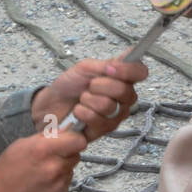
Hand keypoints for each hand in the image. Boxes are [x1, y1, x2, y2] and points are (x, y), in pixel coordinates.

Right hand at [0, 130, 87, 191]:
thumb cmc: (3, 176)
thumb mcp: (18, 147)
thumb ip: (44, 138)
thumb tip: (62, 132)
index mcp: (43, 151)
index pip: (79, 140)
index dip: (74, 139)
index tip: (68, 141)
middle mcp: (54, 168)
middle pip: (76, 155)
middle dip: (66, 155)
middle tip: (49, 159)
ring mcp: (58, 186)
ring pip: (70, 171)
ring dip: (60, 171)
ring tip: (40, 176)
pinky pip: (65, 186)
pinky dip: (56, 186)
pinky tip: (40, 188)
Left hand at [30, 55, 148, 140]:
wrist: (51, 103)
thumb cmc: (69, 85)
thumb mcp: (85, 68)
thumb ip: (105, 65)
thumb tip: (121, 62)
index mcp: (122, 78)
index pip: (140, 71)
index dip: (127, 70)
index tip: (109, 68)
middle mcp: (123, 97)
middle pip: (125, 91)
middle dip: (100, 86)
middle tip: (89, 86)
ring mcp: (116, 114)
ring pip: (109, 106)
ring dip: (89, 100)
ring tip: (82, 99)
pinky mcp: (105, 129)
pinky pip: (99, 120)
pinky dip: (83, 113)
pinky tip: (78, 111)